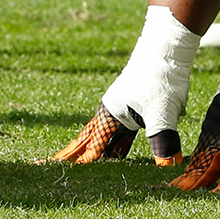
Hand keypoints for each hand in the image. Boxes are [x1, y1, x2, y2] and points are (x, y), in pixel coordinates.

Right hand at [48, 8, 199, 163]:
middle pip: (91, 139)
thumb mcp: (162, 112)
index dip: (81, 163)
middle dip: (75, 154)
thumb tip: (168, 166)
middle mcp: (112, 110)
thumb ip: (161, 140)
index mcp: (111, 113)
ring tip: (80, 162)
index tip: (60, 173)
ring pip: (105, 135)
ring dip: (96, 150)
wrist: (168, 45)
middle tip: (51, 166)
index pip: (94, 146)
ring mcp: (123, 107)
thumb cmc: (160, 76)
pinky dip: (116, 144)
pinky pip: (122, 131)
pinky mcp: (137, 105)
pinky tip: (116, 150)